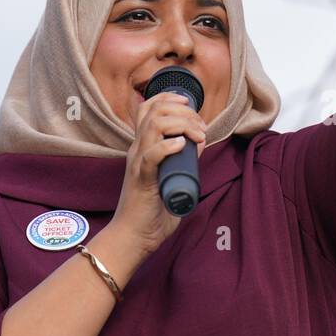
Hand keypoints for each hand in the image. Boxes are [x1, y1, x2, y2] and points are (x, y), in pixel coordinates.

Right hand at [111, 92, 207, 255]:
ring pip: (153, 126)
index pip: (148, 107)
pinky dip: (168, 146)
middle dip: (183, 110)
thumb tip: (199, 140)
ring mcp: (138, 163)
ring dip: (182, 124)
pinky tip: (182, 146)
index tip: (191, 107)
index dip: (170, 98)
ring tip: (197, 136)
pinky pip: (151, 155)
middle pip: (154, 110)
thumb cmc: (153, 210)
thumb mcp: (172, 176)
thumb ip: (183, 159)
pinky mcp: (141, 179)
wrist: (134, 237)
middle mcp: (137, 150)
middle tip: (201, 126)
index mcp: (142, 147)